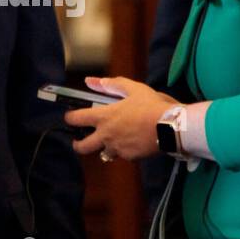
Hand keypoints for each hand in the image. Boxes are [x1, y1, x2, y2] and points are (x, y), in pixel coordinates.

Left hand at [62, 76, 177, 161]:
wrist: (170, 127)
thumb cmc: (150, 105)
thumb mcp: (133, 89)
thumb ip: (111, 84)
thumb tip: (90, 81)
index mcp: (104, 117)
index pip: (76, 119)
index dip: (69, 118)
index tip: (70, 117)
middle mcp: (106, 135)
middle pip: (82, 147)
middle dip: (77, 144)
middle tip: (79, 141)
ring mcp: (117, 149)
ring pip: (104, 153)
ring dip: (104, 148)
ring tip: (112, 142)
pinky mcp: (130, 157)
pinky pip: (122, 155)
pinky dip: (124, 150)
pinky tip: (133, 143)